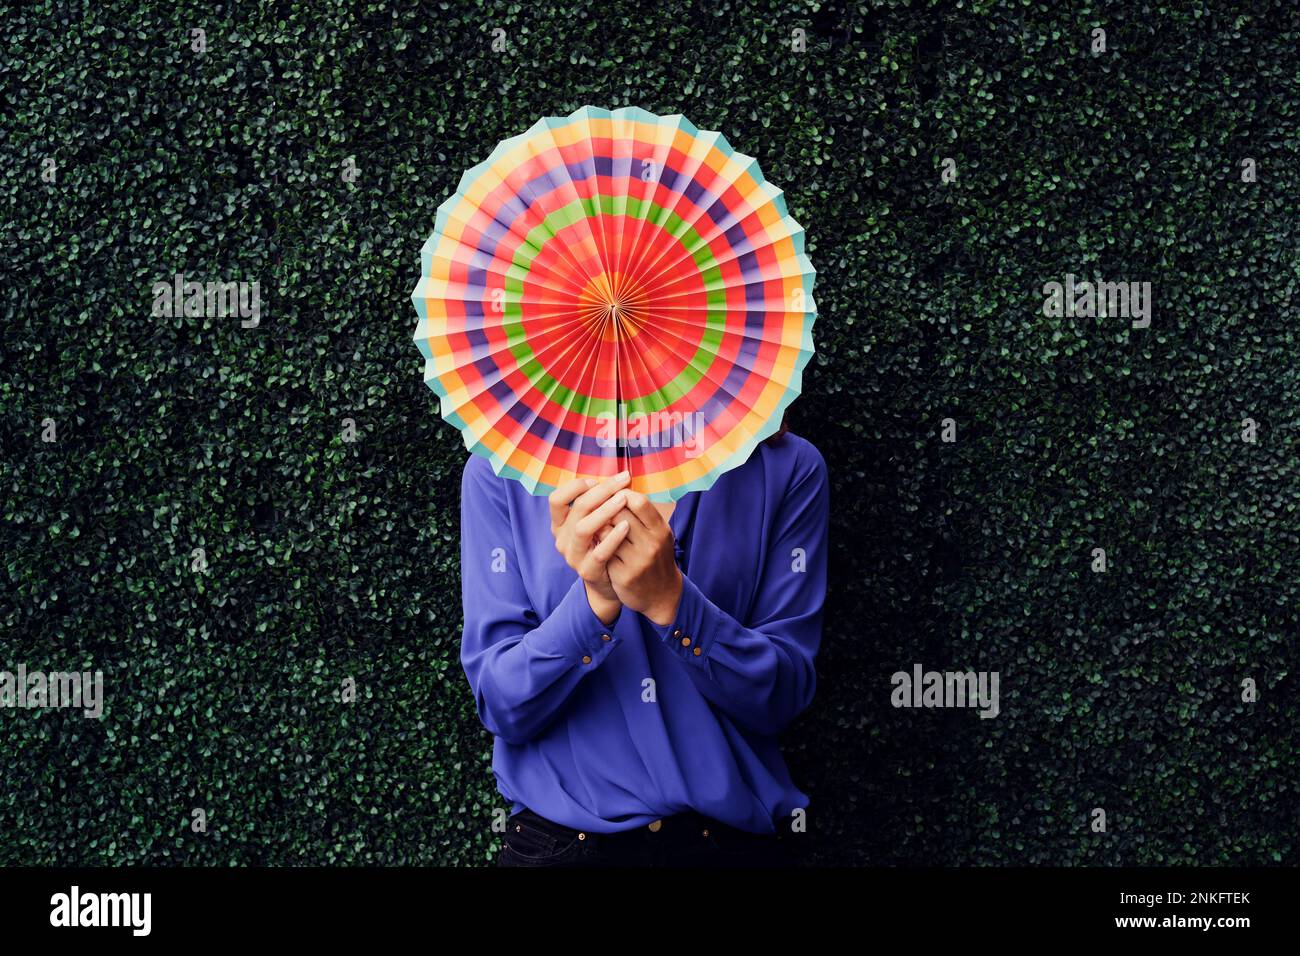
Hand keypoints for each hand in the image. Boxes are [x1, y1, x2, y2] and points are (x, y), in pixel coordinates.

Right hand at [549, 472, 632, 624]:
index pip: (556, 499)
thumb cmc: (604, 543)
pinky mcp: (588, 571)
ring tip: (624, 499)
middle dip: (602, 491)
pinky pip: (599, 552)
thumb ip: (599, 503)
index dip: (575, 487)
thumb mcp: (596, 522)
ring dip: (605, 511)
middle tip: (623, 480)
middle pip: (577, 509)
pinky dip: (613, 538)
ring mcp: (573, 556)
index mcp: (560, 524)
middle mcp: (562, 539)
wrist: (608, 582)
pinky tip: (626, 526)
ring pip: (584, 529)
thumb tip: (620, 476)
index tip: (597, 480)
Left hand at [604, 491, 682, 626]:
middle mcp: (651, 544)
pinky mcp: (623, 575)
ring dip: (598, 525)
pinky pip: (602, 552)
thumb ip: (643, 513)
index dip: (621, 495)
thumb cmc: (656, 557)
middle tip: (598, 508)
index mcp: (660, 529)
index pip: (638, 501)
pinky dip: (597, 545)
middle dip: (605, 508)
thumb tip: (617, 488)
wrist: (661, 595)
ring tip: (596, 524)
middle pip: (619, 513)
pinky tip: (596, 544)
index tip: (613, 496)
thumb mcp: (658, 533)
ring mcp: (637, 561)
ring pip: (607, 531)